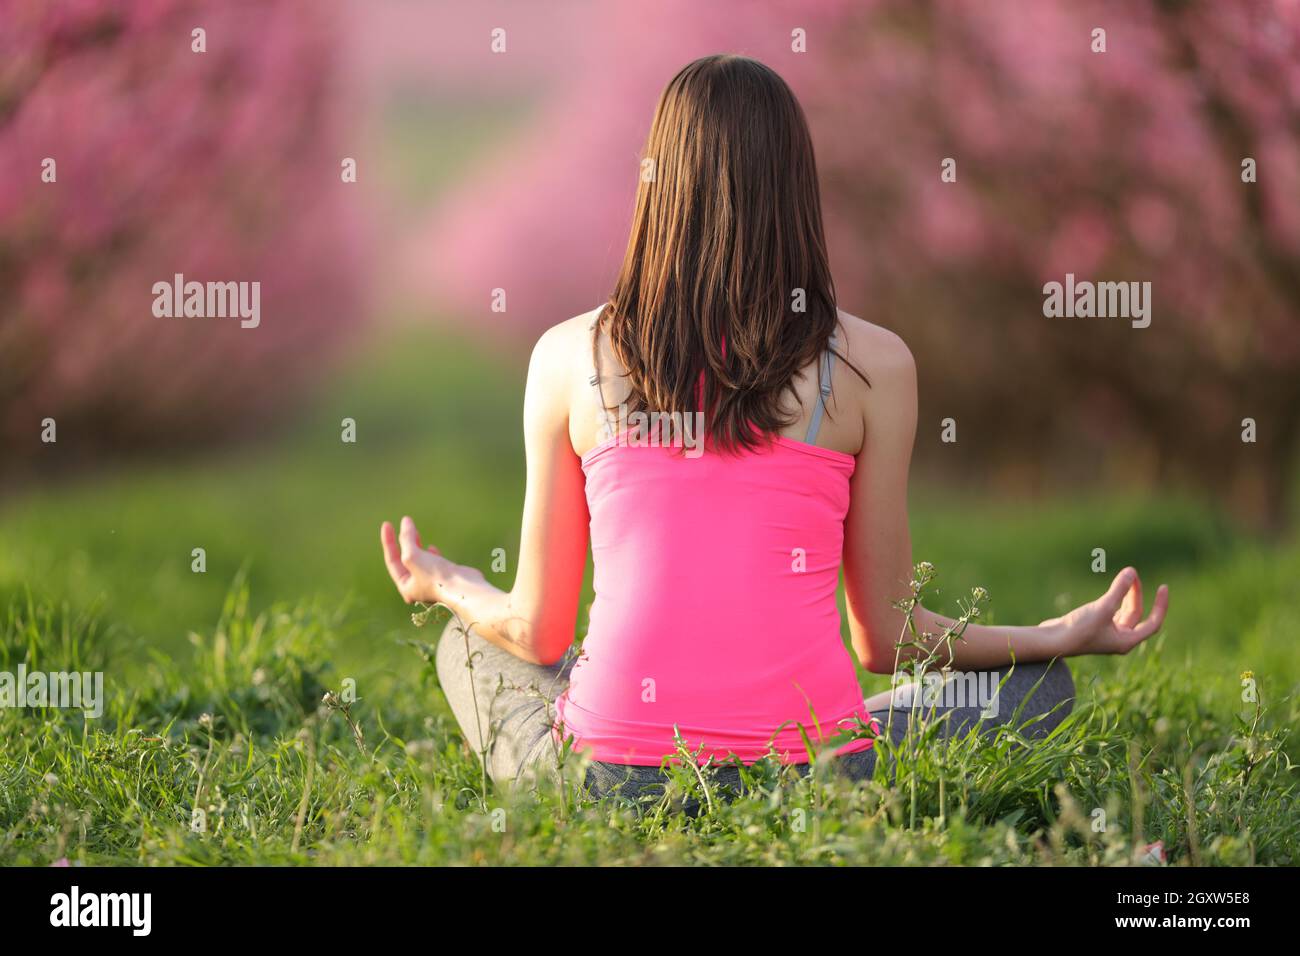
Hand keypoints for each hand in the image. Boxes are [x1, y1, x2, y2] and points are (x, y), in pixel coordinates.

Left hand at [380, 516, 462, 604]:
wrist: (464, 588)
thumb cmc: (436, 576)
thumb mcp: (413, 556)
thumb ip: (406, 539)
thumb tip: (405, 522)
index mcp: (406, 587)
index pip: (392, 560)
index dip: (388, 541)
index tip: (387, 523)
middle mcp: (417, 587)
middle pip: (405, 560)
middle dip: (403, 541)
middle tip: (404, 524)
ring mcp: (432, 582)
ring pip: (420, 560)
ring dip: (417, 545)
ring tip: (416, 532)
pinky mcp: (446, 576)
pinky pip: (433, 562)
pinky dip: (430, 554)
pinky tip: (432, 547)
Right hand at [1041, 567, 1169, 656]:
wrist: (1052, 641)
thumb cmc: (1079, 629)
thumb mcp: (1102, 608)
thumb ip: (1118, 590)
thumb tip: (1132, 571)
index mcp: (1126, 641)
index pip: (1153, 623)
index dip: (1160, 606)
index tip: (1163, 587)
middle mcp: (1119, 639)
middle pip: (1136, 614)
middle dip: (1135, 594)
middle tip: (1131, 574)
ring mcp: (1106, 634)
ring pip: (1123, 612)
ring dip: (1125, 595)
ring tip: (1125, 577)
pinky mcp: (1094, 627)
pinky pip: (1111, 611)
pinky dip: (1114, 599)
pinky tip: (1111, 591)